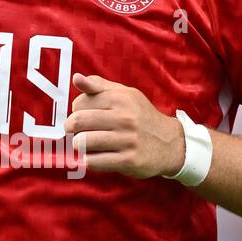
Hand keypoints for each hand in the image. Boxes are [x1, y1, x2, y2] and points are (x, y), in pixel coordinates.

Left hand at [63, 73, 185, 177]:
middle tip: (76, 132)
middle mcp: (125, 118)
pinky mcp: (129, 160)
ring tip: (86, 144)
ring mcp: (127, 140)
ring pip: (83, 142)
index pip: (79, 103)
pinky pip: (94, 161)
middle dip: (71, 129)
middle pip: (78, 122)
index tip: (82, 116)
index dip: (75, 111)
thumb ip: (99, 86)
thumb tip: (76, 78)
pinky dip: (89, 160)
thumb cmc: (140, 117)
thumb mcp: (124, 95)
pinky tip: (96, 156)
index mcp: (121, 98)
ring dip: (79, 145)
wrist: (170, 143)